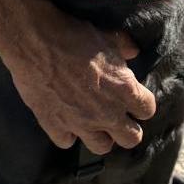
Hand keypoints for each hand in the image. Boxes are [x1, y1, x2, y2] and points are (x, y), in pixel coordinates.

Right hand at [2, 9, 155, 153]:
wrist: (35, 42)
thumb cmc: (73, 36)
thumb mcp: (107, 36)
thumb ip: (124, 46)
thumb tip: (133, 51)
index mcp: (124, 90)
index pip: (147, 110)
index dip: (142, 105)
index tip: (134, 100)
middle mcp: (107, 113)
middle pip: (131, 138)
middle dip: (128, 128)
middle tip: (119, 118)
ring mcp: (81, 123)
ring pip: (102, 147)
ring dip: (101, 136)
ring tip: (96, 125)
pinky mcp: (55, 126)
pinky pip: (68, 142)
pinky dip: (68, 134)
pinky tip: (66, 122)